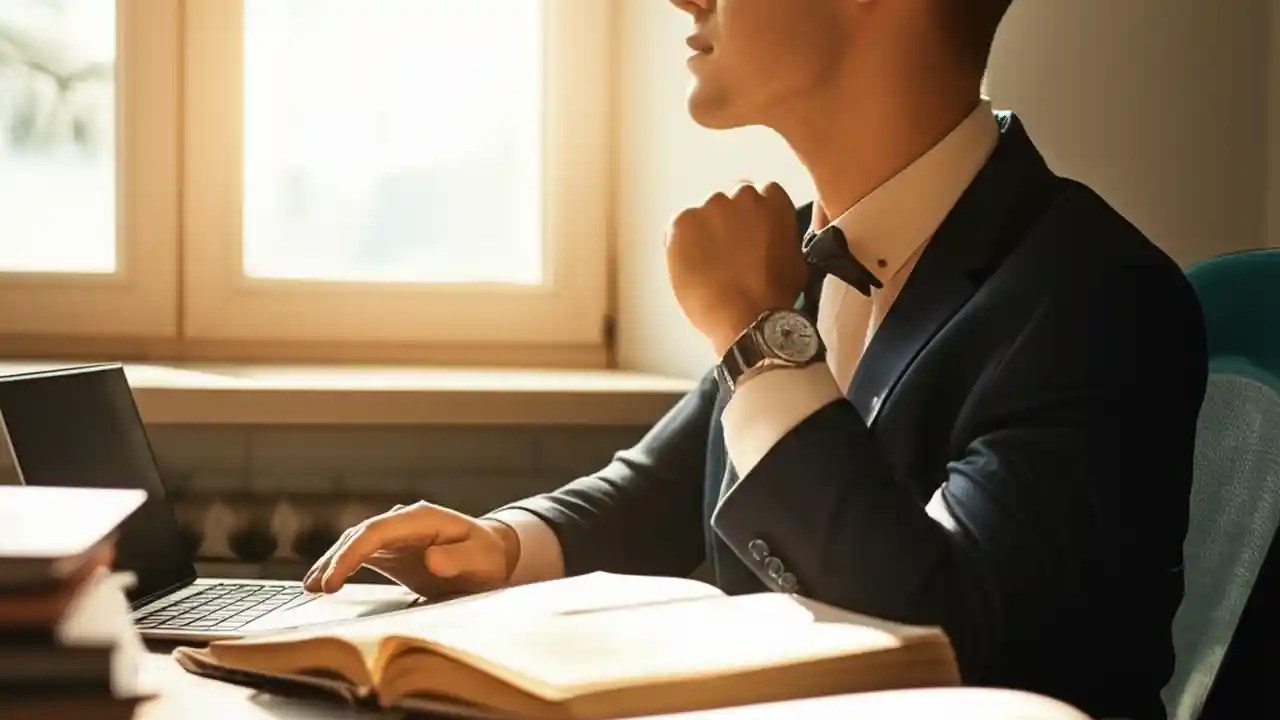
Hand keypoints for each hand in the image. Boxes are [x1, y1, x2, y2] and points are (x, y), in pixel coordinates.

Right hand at [302, 501, 519, 597]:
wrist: (491, 554)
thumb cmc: (487, 556)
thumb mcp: (481, 559)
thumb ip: (458, 558)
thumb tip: (430, 559)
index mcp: (422, 518)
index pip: (377, 531)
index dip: (353, 553)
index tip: (335, 579)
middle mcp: (404, 521)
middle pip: (360, 535)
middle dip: (336, 560)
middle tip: (317, 589)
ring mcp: (396, 533)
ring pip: (355, 542)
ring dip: (332, 562)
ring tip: (310, 587)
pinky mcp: (392, 549)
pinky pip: (360, 554)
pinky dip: (341, 566)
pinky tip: (323, 582)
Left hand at [666, 182, 806, 355]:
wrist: (749, 318)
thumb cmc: (775, 295)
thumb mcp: (794, 257)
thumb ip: (779, 234)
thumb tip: (769, 237)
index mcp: (772, 199)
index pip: (758, 194)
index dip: (750, 218)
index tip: (747, 234)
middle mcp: (741, 195)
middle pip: (728, 201)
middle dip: (727, 222)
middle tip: (727, 253)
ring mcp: (709, 208)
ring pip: (702, 216)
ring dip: (704, 234)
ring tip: (709, 267)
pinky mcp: (681, 224)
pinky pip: (678, 229)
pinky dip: (682, 246)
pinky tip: (693, 268)